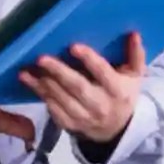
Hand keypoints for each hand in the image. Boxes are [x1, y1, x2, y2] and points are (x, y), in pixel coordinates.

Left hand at [20, 32, 145, 143]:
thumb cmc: (122, 94)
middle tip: (41, 58)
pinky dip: (40, 95)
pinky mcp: (71, 125)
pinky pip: (53, 110)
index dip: (90, 60)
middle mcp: (101, 106)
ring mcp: (85, 118)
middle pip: (78, 87)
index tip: (74, 46)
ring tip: (28, 69)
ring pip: (61, 99)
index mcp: (118, 91)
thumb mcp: (134, 77)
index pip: (104, 74)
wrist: (117, 130)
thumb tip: (133, 33)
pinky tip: (29, 81)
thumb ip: (135, 55)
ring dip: (43, 83)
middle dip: (58, 72)